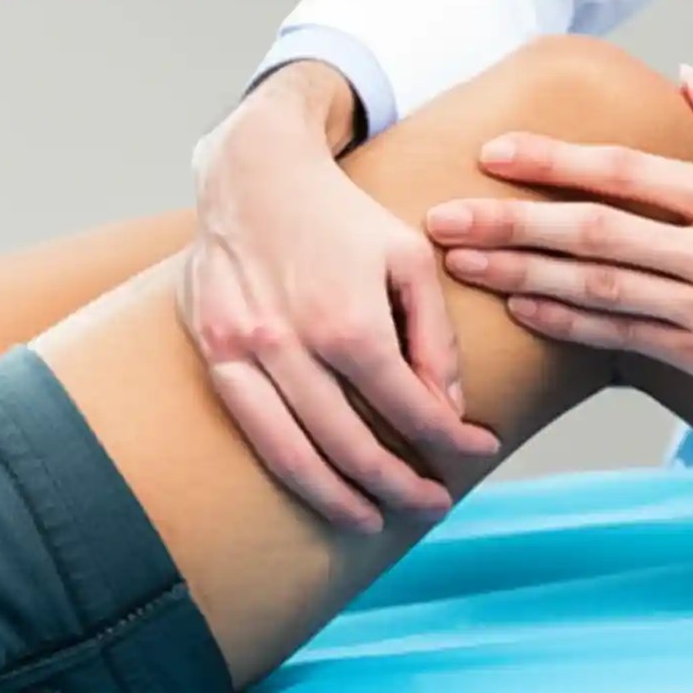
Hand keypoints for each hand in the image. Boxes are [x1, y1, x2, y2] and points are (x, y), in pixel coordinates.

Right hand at [185, 62, 497, 532]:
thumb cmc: (342, 214)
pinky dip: (289, 470)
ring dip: (341, 499)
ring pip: (295, 455)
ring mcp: (243, 351)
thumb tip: (450, 408)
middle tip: (435, 503)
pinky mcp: (212, 351)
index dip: (452, 440)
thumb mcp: (411, 258)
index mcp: (349, 319)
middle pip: (354, 446)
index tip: (480, 450)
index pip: (411, 408)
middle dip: (403, 486)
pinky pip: (252, 430)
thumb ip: (435, 337)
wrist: (255, 172)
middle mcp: (292, 343)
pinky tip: (319, 489)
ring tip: (376, 521)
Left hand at [427, 65, 692, 431]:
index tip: (497, 155)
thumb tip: (692, 81)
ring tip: (461, 265)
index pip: (626, 173)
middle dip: (508, 222)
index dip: (553, 162)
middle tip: (443, 218)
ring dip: (521, 274)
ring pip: (596, 289)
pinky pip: (623, 340)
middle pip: (591, 232)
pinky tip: (524, 310)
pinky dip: (570, 324)